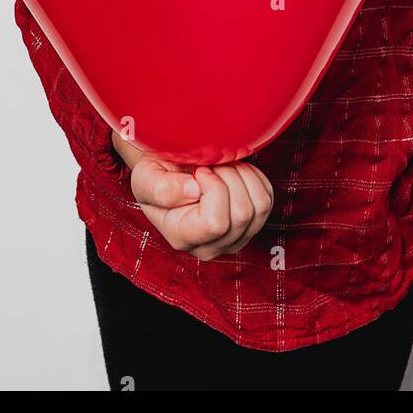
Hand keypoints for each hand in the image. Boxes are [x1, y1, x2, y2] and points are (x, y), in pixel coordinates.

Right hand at [110, 128, 273, 261]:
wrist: (169, 172)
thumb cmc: (157, 174)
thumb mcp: (145, 176)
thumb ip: (161, 188)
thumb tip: (193, 190)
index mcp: (182, 238)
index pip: (216, 223)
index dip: (213, 188)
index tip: (199, 171)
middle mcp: (211, 246)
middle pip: (242, 214)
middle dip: (228, 176)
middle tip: (210, 165)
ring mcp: (235, 238)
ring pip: (259, 206)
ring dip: (242, 175)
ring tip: (221, 167)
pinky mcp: (253, 224)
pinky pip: (267, 198)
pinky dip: (254, 177)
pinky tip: (233, 172)